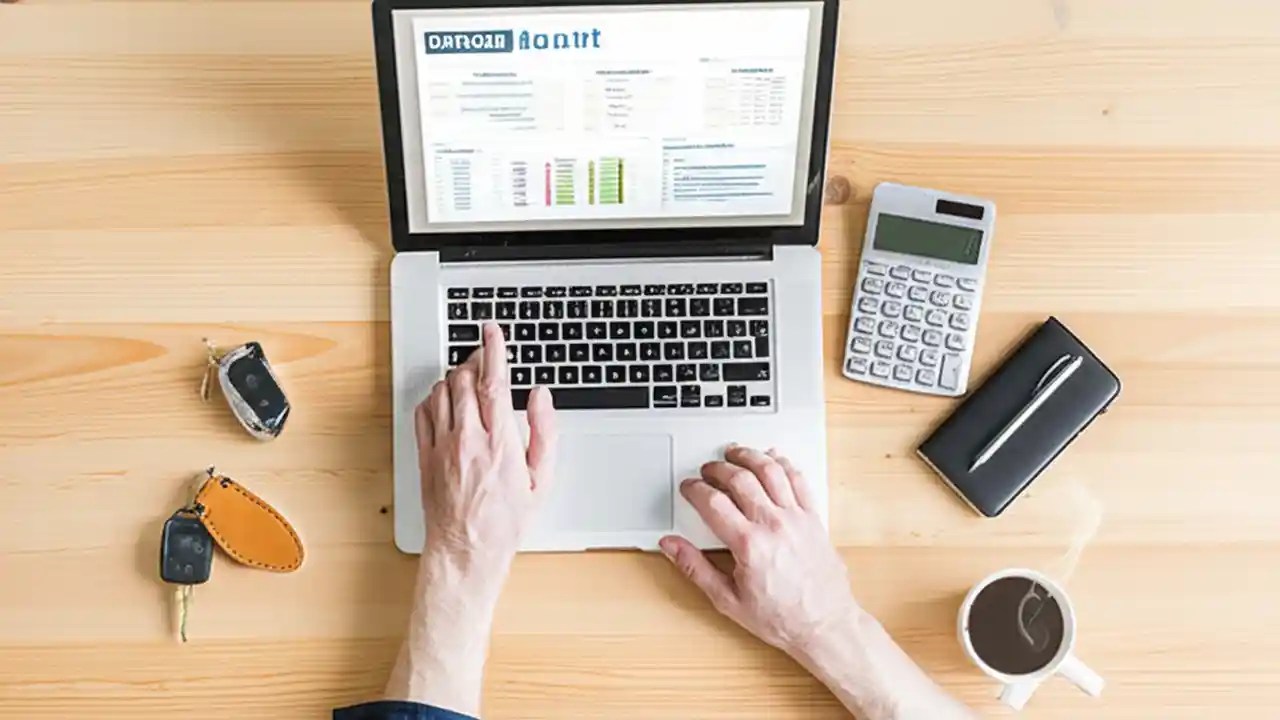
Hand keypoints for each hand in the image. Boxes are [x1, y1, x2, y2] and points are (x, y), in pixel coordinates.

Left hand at [385, 322, 556, 714]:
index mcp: (500, 444)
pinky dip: (435, 398)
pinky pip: (423, 412)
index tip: (492, 330)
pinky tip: (447, 403)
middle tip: (486, 358)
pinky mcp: (424, 456)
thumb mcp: (542, 479)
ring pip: (442, 392)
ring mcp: (442, 447)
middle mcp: (468, 440)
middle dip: (476, 361)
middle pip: (465, 380)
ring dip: (457, 378)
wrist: (467, 550)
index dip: (494, 349)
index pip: (495, 382)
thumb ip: (544, 432)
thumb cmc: (506, 521)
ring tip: (470, 381)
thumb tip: (540, 397)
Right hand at [659, 446, 973, 719]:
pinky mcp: (814, 519)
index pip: (713, 502)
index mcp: (749, 545)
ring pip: (771, 471)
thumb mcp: (728, 600)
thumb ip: (695, 568)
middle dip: (718, 469)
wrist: (825, 625)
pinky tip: (772, 459)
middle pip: (741, 479)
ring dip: (749, 456)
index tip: (689, 488)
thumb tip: (671, 546)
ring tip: (734, 453)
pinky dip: (784, 464)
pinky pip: (799, 480)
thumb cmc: (781, 617)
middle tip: (707, 470)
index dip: (695, 489)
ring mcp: (797, 519)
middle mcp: (774, 525)